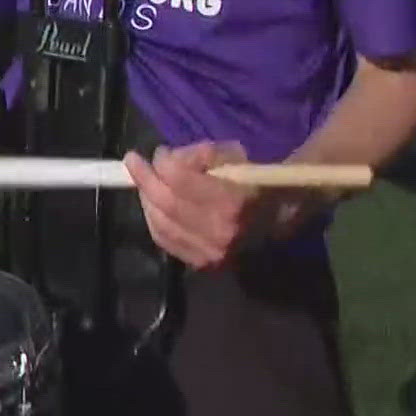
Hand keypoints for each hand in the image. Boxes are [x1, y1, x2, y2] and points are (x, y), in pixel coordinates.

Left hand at [124, 141, 274, 270]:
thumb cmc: (258, 182)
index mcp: (233, 201)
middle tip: (134, 161)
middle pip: (166, 202)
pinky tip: (152, 205)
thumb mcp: (236, 156)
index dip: (163, 162)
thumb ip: (203, 154)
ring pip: (161, 223)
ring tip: (144, 182)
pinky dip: (154, 220)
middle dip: (145, 178)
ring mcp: (210, 253)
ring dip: (146, 199)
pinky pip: (166, 241)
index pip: (180, 179)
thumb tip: (170, 158)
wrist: (281, 220)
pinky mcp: (203, 264)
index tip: (160, 151)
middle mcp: (219, 232)